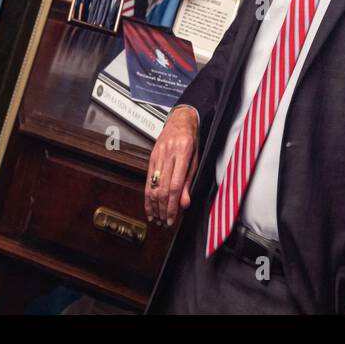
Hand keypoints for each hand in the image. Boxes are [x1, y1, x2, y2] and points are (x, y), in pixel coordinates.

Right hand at [145, 106, 198, 227]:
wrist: (180, 120)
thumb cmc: (191, 139)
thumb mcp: (196, 159)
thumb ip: (188, 182)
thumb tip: (184, 203)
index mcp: (183, 154)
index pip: (175, 186)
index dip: (173, 205)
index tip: (173, 218)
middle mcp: (168, 155)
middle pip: (163, 188)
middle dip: (163, 209)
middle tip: (165, 223)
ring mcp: (158, 156)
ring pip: (153, 185)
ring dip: (154, 205)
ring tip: (157, 219)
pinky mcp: (151, 158)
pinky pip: (148, 179)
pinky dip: (148, 195)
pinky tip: (150, 205)